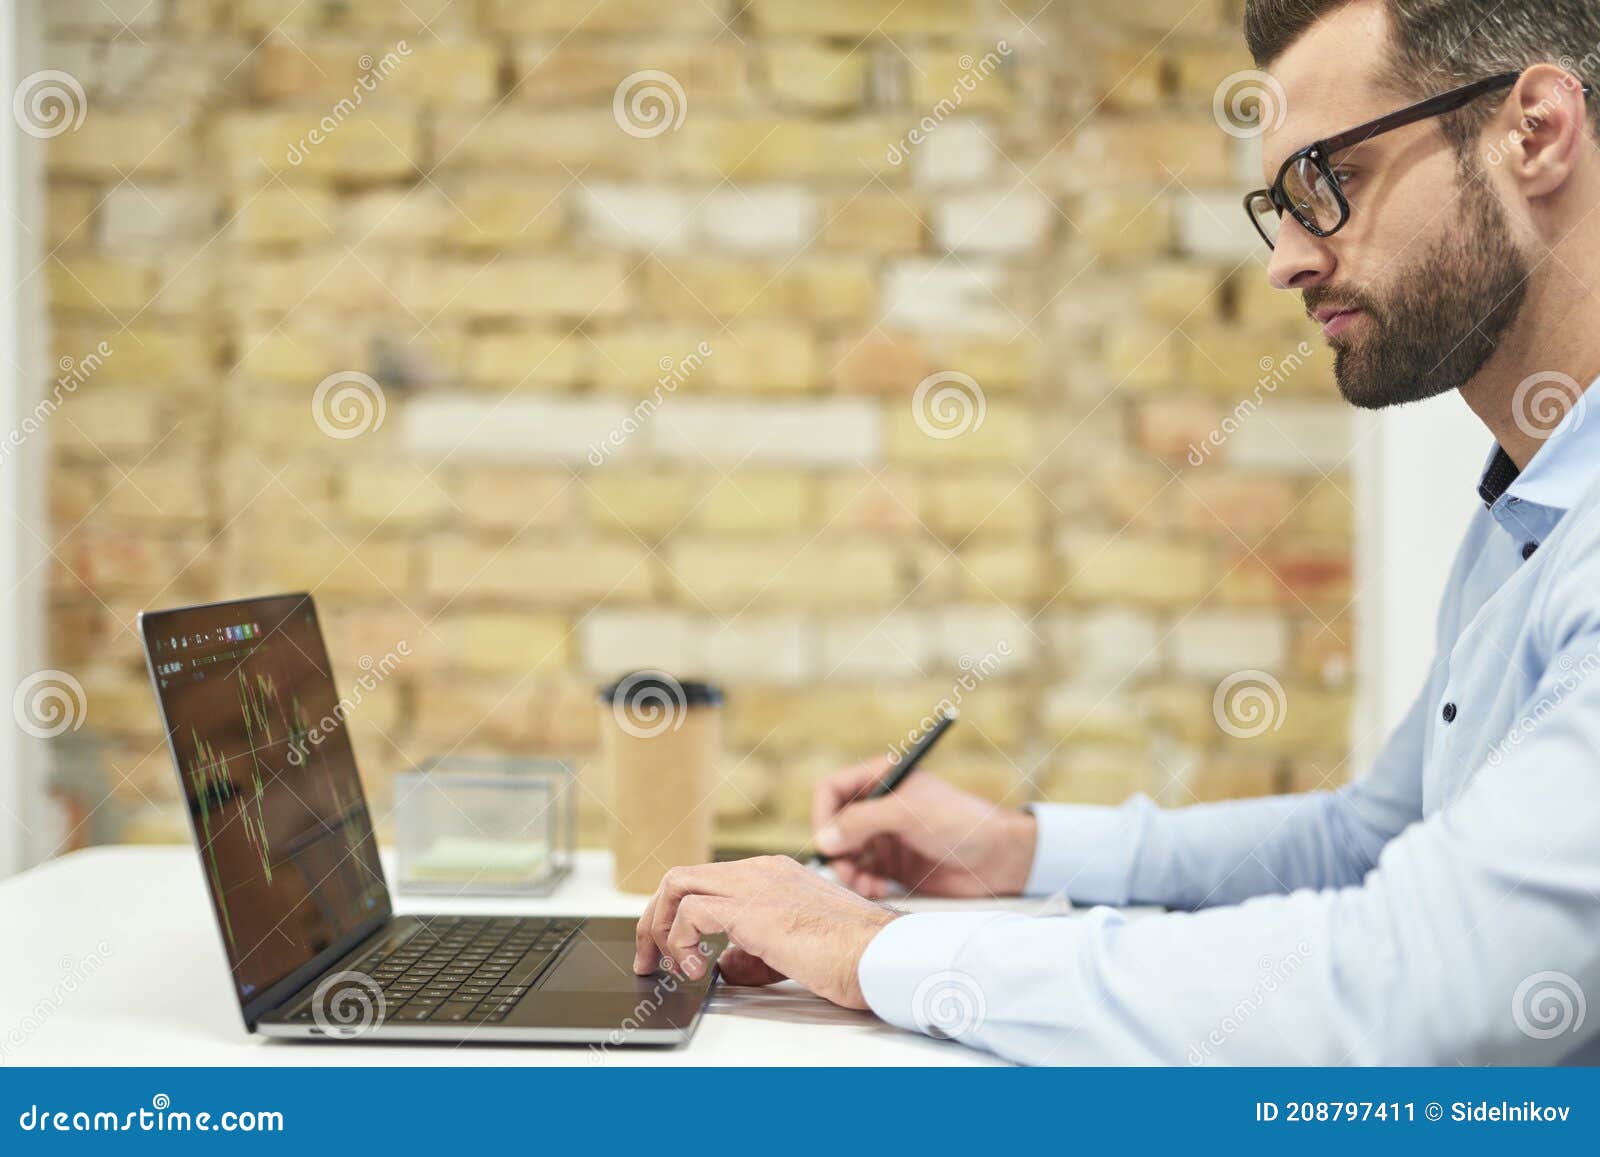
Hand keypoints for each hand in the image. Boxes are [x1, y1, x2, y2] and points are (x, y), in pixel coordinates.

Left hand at [633, 856, 899, 1008]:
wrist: (879, 955)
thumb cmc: (850, 955)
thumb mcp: (789, 950)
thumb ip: (751, 952)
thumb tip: (721, 964)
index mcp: (771, 874)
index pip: (705, 881)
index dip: (676, 916)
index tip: (669, 951)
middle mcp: (759, 871)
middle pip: (680, 877)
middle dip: (654, 919)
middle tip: (649, 958)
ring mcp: (754, 885)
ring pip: (676, 885)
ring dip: (658, 928)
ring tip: (667, 965)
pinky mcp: (750, 909)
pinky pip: (691, 913)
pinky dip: (680, 941)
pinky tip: (694, 969)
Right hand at [812, 755, 1037, 898]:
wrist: (998, 859)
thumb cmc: (960, 822)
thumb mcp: (907, 813)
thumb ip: (862, 821)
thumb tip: (824, 840)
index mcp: (881, 777)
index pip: (831, 790)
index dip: (823, 815)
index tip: (828, 843)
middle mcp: (879, 805)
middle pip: (834, 826)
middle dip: (836, 851)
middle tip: (848, 871)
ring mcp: (885, 836)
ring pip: (844, 854)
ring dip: (848, 872)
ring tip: (866, 885)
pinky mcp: (893, 865)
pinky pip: (861, 875)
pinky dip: (863, 884)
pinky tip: (878, 890)